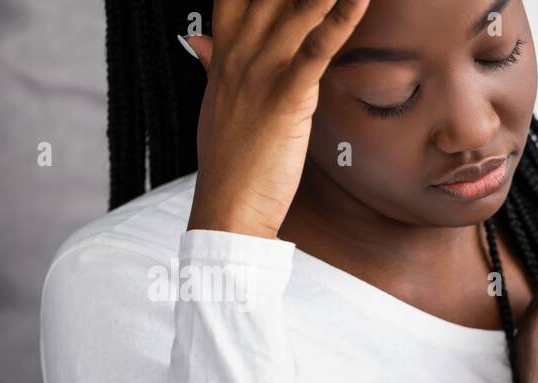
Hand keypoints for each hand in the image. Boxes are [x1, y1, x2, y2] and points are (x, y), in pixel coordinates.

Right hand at [182, 0, 370, 237]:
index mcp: (225, 51)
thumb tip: (197, 40)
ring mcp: (260, 71)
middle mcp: (238, 51)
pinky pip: (317, 47)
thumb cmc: (233, 160)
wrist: (229, 207)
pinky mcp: (285, 96)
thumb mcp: (219, 103)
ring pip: (296, 7)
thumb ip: (214, 64)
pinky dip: (341, 16)